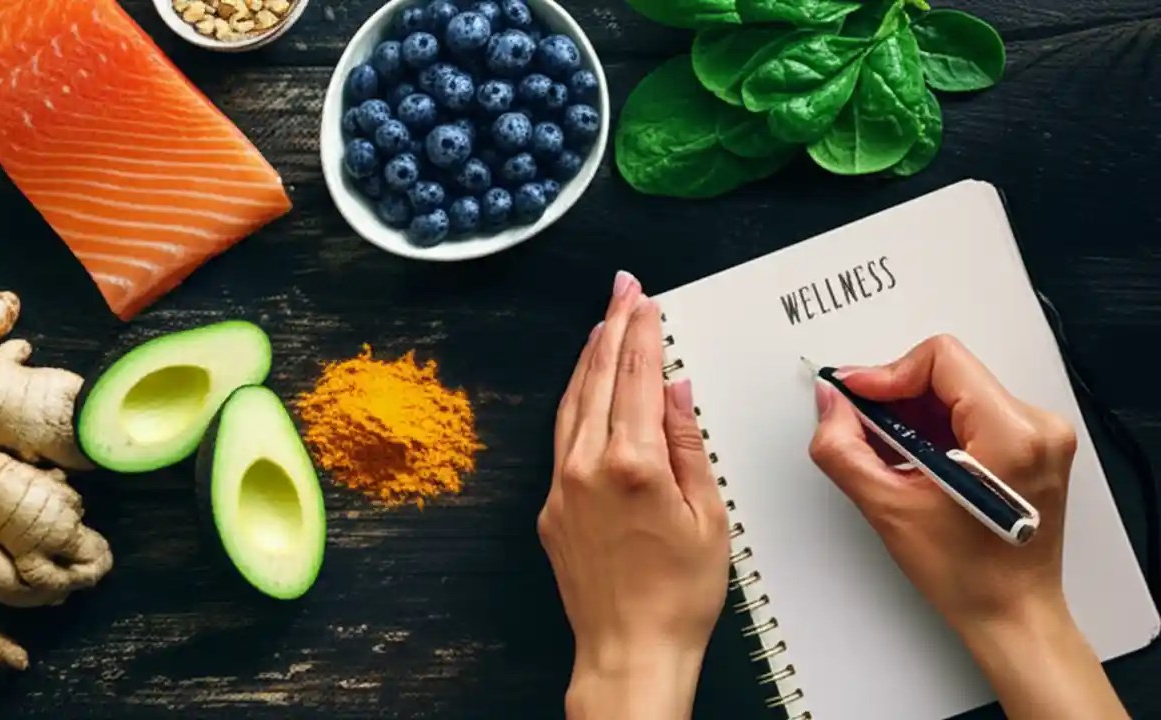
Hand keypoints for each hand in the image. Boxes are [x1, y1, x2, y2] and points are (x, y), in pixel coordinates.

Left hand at [541, 272, 728, 719]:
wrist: (630, 651)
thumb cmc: (677, 597)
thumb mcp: (708, 516)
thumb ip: (689, 445)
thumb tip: (679, 391)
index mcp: (633, 464)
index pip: (639, 377)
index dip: (643, 331)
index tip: (645, 300)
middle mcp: (588, 467)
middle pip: (600, 377)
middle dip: (613, 325)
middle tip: (623, 289)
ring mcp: (562, 486)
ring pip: (573, 402)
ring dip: (589, 358)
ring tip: (603, 324)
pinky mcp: (550, 507)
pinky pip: (561, 437)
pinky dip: (575, 401)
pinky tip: (585, 388)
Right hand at [809, 334, 1127, 719]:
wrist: (1012, 614)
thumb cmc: (968, 576)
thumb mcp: (888, 509)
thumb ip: (844, 448)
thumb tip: (830, 402)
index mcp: (1013, 435)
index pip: (941, 359)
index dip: (887, 373)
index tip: (855, 396)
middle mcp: (1037, 426)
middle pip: (949, 373)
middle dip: (896, 396)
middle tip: (862, 427)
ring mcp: (1041, 436)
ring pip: (957, 391)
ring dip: (914, 414)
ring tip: (890, 454)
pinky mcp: (1034, 446)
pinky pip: (973, 412)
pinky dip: (935, 427)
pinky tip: (916, 460)